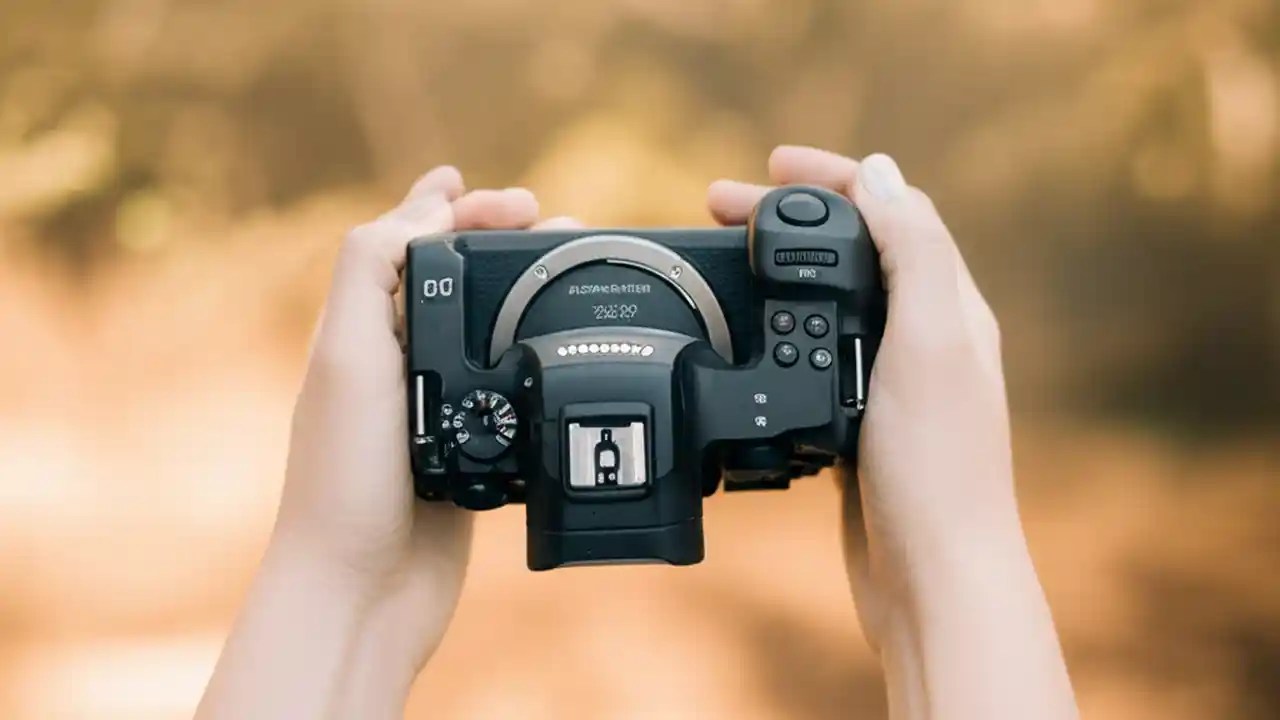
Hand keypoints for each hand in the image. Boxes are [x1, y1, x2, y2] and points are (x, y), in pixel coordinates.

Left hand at [198, 167, 577, 719]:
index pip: (410, 241)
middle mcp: (393, 360)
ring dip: (520, 289)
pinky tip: (558, 350)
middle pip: (451, 276)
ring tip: (563, 270)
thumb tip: (426, 208)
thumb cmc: (346, 477)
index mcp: (361, 329)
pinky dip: (530, 354)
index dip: (456, 208)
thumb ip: (370, 270)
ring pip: (482, 326)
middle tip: (554, 225)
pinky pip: (502, 385)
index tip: (516, 202)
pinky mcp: (467, 449)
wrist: (364, 590)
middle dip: (498, 240)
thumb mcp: (348, 356)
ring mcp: (433, 406)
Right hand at [708, 147, 1076, 719]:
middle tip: (718, 204)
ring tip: (725, 255)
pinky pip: (816, 354)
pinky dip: (778, 326)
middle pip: (854, 248)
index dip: (834, 176)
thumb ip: (913, 254)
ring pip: (832, 299)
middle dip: (790, 214)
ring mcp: (889, 383)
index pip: (892, 209)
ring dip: (781, 265)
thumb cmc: (937, 468)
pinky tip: (749, 338)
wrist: (930, 580)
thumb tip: (883, 174)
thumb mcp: (931, 343)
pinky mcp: (857, 426)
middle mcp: (924, 337)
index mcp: (949, 306)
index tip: (770, 162)